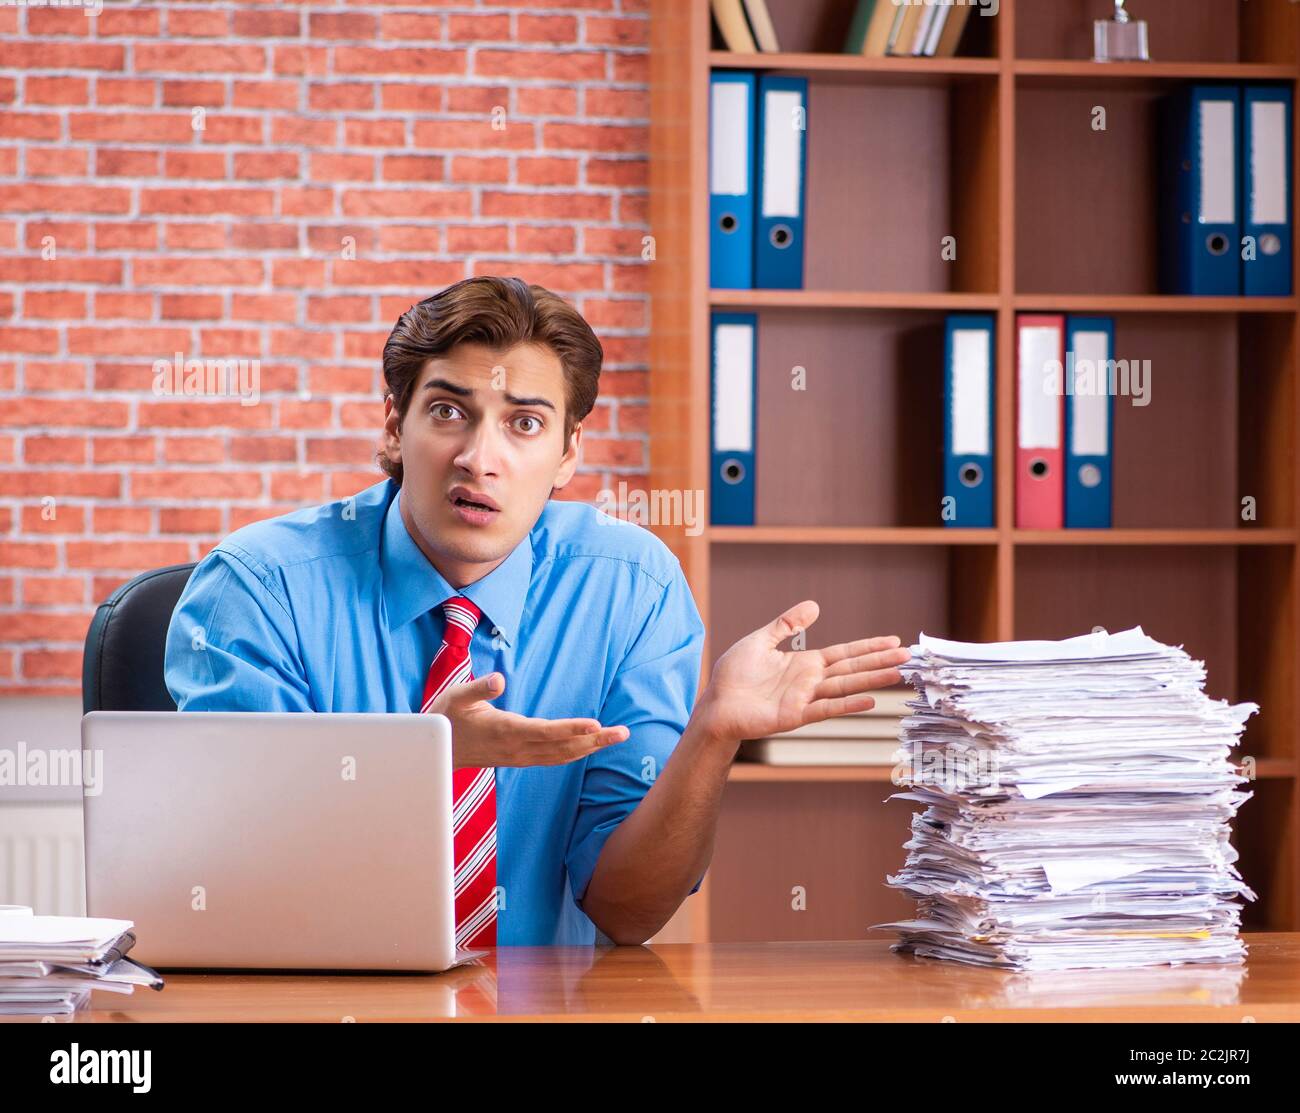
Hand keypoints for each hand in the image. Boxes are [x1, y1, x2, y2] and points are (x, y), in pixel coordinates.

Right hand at [428, 672, 628, 768]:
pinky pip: (554, 758)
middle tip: (624, 733)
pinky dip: (576, 753)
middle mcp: (518, 747)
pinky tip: (590, 746)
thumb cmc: (447, 717)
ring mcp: (521, 756)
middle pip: (563, 747)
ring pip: (562, 755)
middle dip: (595, 740)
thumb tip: (499, 680)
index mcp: (506, 730)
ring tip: (616, 737)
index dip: (572, 729)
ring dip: (591, 747)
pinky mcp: (521, 759)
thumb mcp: (457, 697)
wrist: (437, 751)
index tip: (596, 725)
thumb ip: (479, 689)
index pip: (546, 731)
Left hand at [692, 599, 910, 749]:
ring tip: (898, 675)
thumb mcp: (760, 640)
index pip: (844, 652)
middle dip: (879, 661)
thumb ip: (786, 624)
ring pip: (845, 687)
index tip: (893, 640)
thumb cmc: (734, 676)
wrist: (715, 705)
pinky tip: (869, 702)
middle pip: (852, 668)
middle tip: (909, 656)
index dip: (868, 646)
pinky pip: (825, 709)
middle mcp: (810, 681)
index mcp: (804, 663)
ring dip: (871, 680)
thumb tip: (814, 606)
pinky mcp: (794, 716)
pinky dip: (847, 706)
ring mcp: (805, 699)